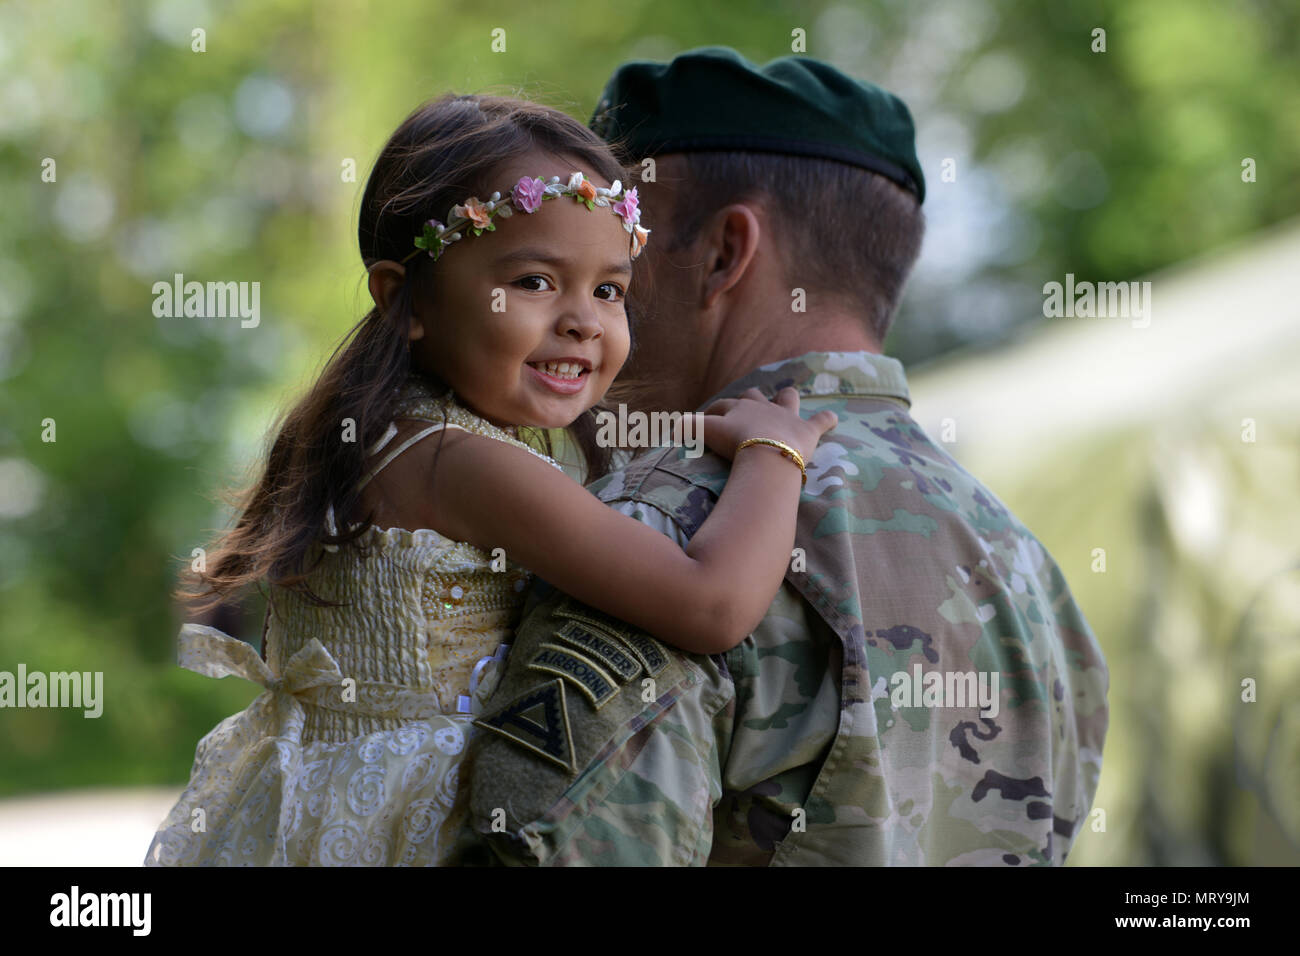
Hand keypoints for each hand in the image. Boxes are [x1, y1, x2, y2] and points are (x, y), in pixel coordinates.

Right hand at [698, 387, 837, 464]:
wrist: (765, 452)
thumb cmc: (735, 443)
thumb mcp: (705, 434)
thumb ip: (687, 429)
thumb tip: (671, 425)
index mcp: (739, 408)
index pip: (722, 406)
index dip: (713, 413)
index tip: (705, 421)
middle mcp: (763, 407)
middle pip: (754, 396)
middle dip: (749, 400)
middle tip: (745, 409)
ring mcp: (786, 417)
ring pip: (787, 398)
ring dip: (786, 399)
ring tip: (786, 399)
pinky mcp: (807, 431)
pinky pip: (821, 421)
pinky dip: (827, 420)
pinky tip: (834, 419)